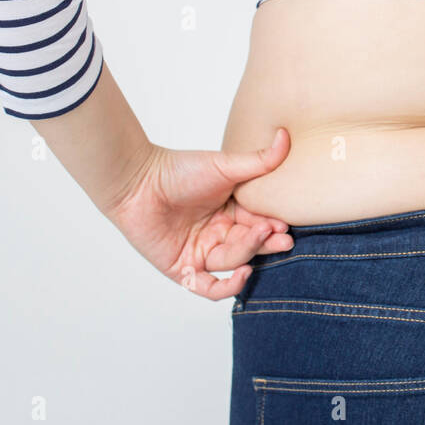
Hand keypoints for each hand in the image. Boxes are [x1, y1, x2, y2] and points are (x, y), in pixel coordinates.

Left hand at [105, 128, 294, 299]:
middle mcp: (217, 234)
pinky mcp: (182, 269)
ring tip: (259, 238)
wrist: (138, 182)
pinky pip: (208, 288)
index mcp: (230, 213)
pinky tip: (243, 275)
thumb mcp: (225, 166)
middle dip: (267, 243)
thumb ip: (258, 160)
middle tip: (284, 239)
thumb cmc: (179, 170)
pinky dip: (228, 287)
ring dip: (249, 253)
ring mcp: (200, 253)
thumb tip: (286, 136)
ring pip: (232, 262)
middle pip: (249, 246)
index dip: (272, 227)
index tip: (283, 224)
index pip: (258, 225)